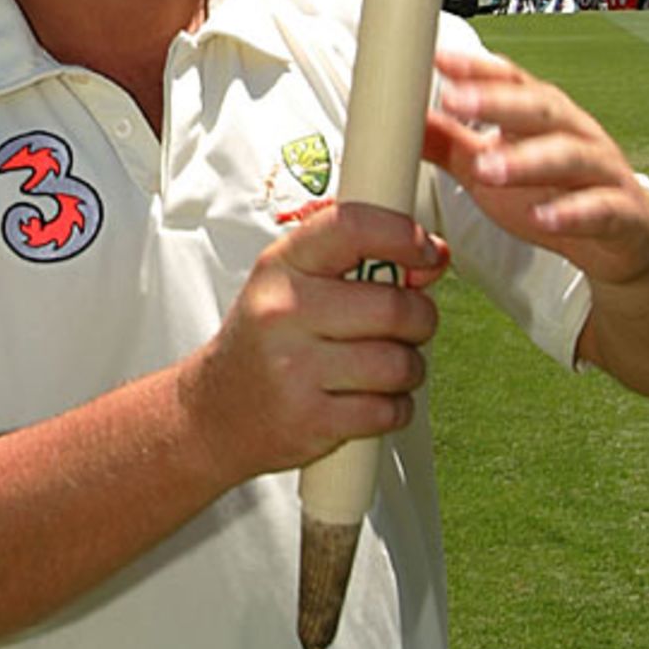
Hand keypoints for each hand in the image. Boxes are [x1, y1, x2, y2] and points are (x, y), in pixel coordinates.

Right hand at [190, 200, 448, 485]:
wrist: (215, 411)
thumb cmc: (265, 338)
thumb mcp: (293, 280)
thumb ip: (357, 258)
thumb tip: (434, 256)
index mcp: (282, 265)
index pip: (351, 227)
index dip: (402, 233)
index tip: (426, 249)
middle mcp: (284, 311)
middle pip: (393, 306)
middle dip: (420, 317)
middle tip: (411, 324)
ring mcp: (295, 369)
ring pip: (398, 363)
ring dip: (410, 367)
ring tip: (389, 365)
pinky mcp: (310, 421)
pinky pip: (387, 410)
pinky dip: (396, 407)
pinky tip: (375, 399)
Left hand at [424, 48, 648, 293]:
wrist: (623, 242)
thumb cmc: (554, 193)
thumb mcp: (494, 167)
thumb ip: (450, 143)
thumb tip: (402, 121)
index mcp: (542, 114)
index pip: (511, 80)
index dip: (477, 69)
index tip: (437, 59)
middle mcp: (575, 132)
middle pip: (538, 107)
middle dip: (497, 102)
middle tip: (453, 101)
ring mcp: (602, 170)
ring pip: (569, 154)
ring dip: (527, 159)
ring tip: (486, 169)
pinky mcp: (623, 213)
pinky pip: (600, 209)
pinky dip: (572, 212)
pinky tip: (542, 217)